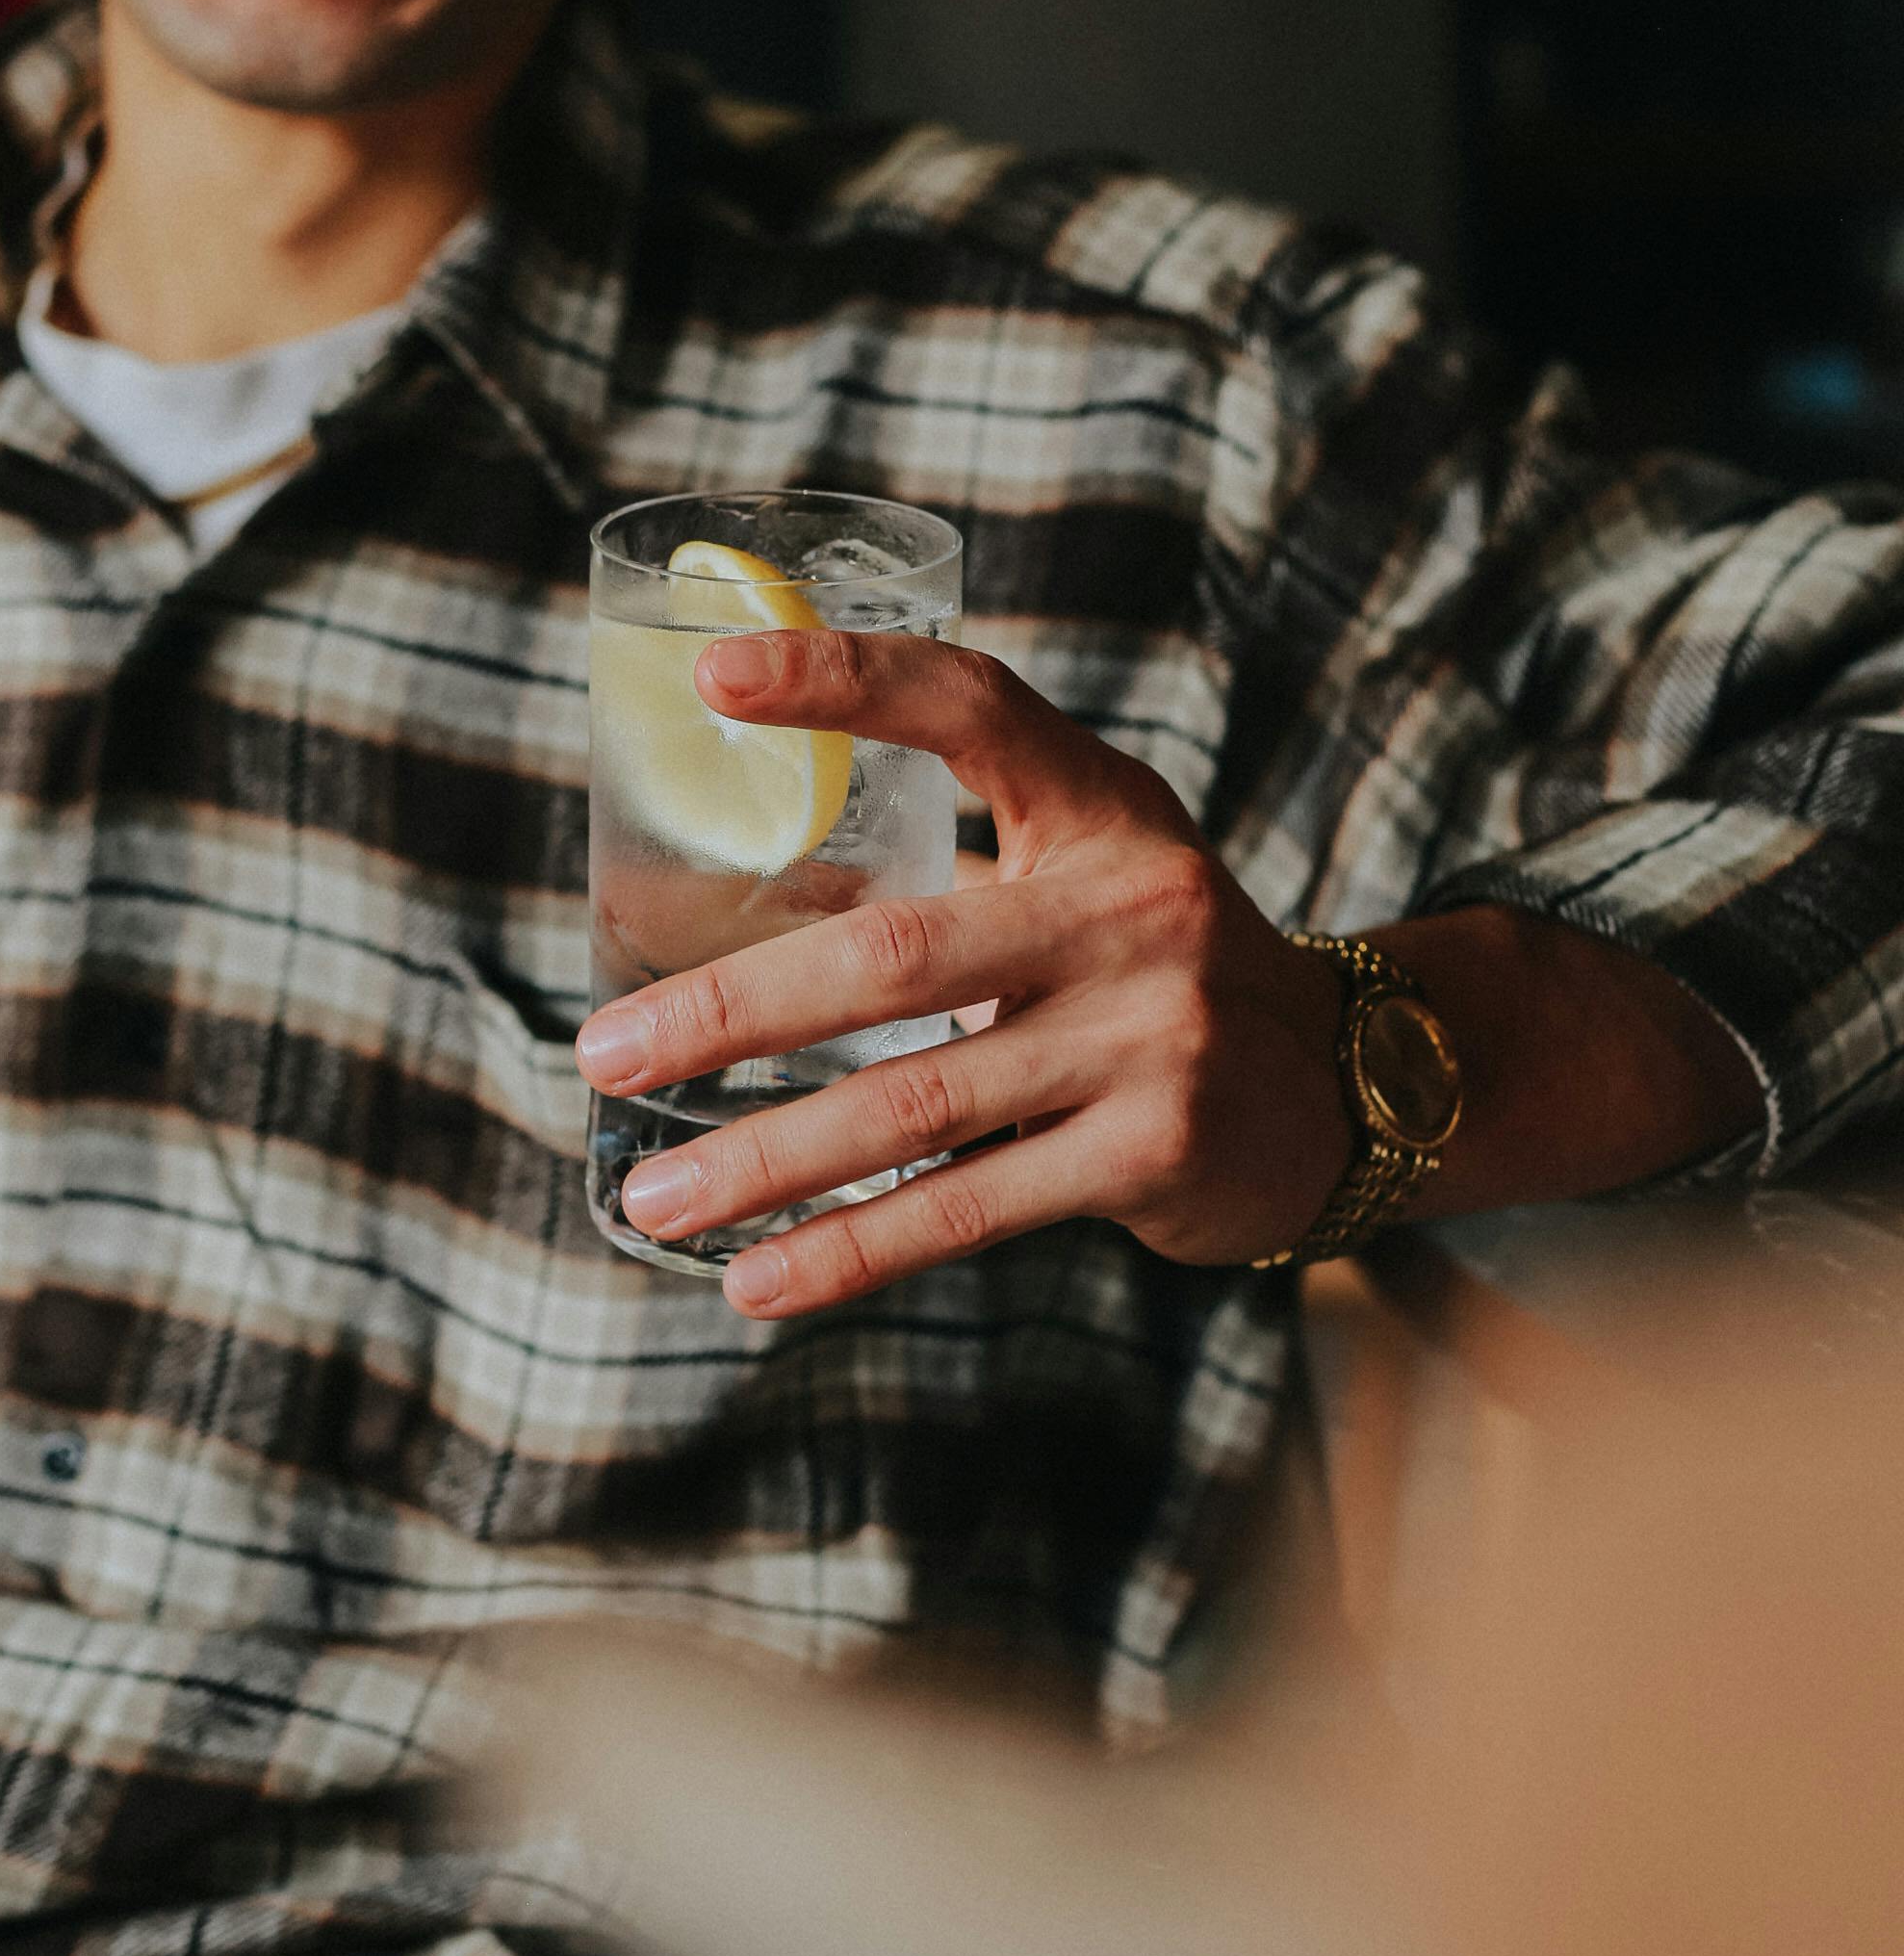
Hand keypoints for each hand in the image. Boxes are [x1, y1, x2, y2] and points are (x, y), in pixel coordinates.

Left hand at [575, 630, 1354, 1316]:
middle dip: (732, 1011)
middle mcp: (1135, 906)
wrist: (1350, 1087)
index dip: (844, 678)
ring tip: (654, 1200)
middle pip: (895, 954)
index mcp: (1103, 806)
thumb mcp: (1087, 873)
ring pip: (913, 1105)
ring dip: (765, 1159)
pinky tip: (755, 1280)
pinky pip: (968, 1209)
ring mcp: (1153, 1034)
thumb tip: (728, 901)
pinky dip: (850, 1249)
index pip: (970, 706)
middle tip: (604, 1051)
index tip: (712, 675)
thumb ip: (948, 869)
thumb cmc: (1155, 966)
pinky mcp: (1156, 1152)